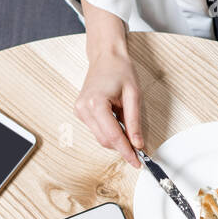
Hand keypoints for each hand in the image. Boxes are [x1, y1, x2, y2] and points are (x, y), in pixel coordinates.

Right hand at [75, 47, 143, 167]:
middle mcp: (84, 109)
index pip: (112, 136)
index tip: (136, 162)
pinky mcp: (80, 112)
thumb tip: (138, 144)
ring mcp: (79, 111)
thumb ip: (135, 122)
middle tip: (138, 146)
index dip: (126, 151)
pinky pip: (97, 130)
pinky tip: (115, 116)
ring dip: (116, 136)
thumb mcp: (134, 95)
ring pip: (100, 137)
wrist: (106, 56)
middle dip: (122, 145)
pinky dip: (109, 129)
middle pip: (105, 140)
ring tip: (124, 118)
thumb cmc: (120, 70)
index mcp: (96, 103)